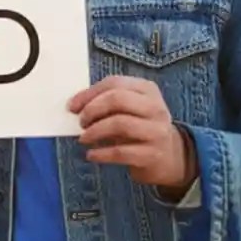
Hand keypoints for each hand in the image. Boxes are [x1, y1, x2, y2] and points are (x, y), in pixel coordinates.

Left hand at [68, 76, 196, 191]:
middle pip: (118, 99)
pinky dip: (101, 154)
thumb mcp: (129, 109)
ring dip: (95, 131)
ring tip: (83, 138)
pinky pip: (121, 152)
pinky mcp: (153, 155)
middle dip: (93, 110)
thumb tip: (74, 105)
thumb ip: (105, 102)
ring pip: (120, 124)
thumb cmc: (138, 127)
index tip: (72, 106)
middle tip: (80, 122)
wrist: (168, 157)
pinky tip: (91, 155)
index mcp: (147, 90)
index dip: (89, 94)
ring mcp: (157, 131)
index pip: (114, 83)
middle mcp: (155, 108)